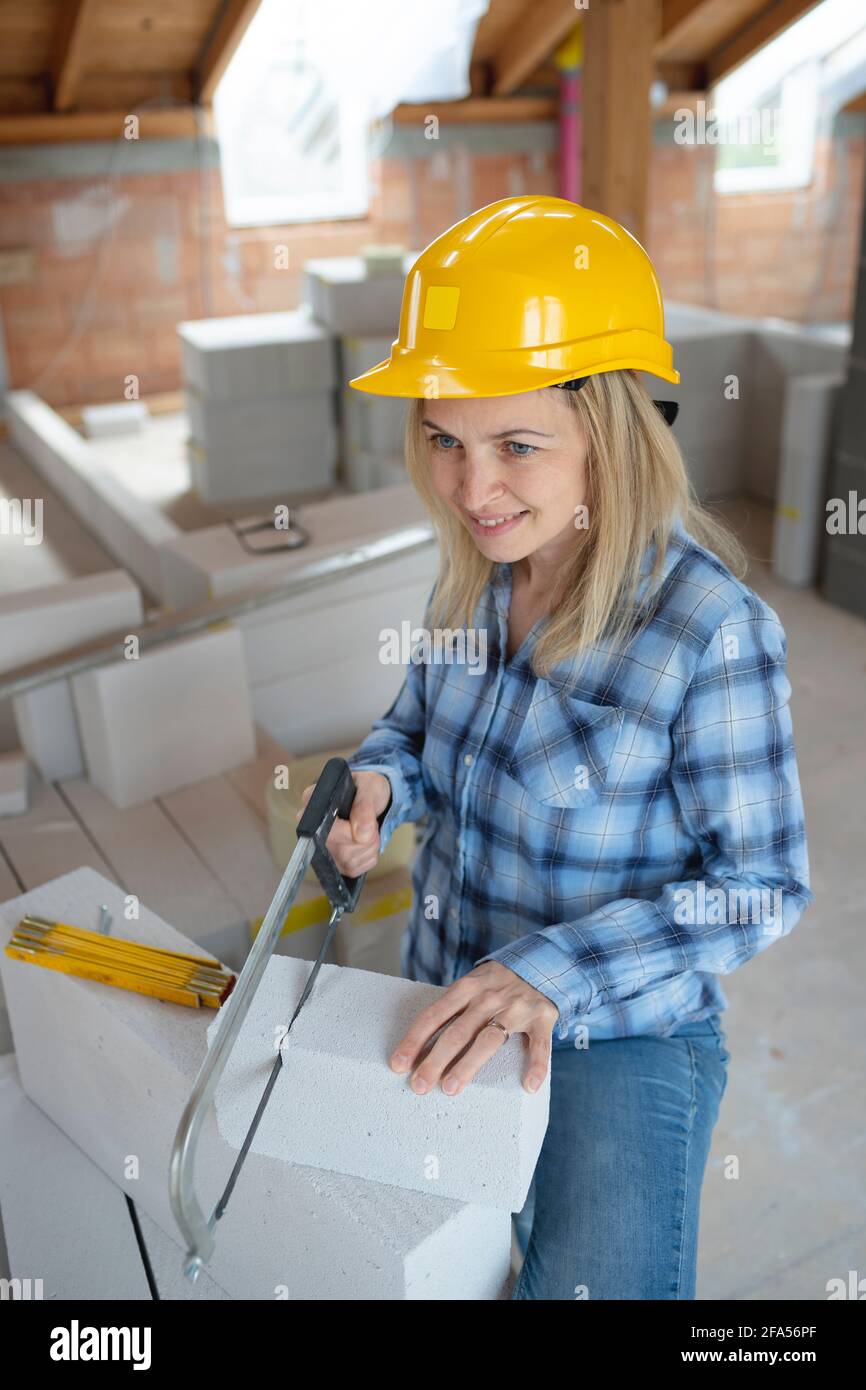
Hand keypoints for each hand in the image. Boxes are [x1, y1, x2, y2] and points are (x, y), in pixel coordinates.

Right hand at [297, 770, 390, 877]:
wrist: (372, 798)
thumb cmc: (366, 789)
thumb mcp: (369, 787)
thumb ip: (364, 806)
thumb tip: (361, 834)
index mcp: (313, 807)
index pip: (326, 831)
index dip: (349, 831)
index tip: (366, 822)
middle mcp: (312, 832)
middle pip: (343, 851)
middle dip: (366, 836)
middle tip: (368, 819)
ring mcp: (323, 851)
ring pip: (352, 861)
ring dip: (370, 845)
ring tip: (367, 827)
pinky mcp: (337, 865)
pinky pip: (359, 868)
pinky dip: (370, 856)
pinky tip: (365, 840)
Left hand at [390, 960, 557, 1095]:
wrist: (543, 961)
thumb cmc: (498, 981)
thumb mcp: (473, 982)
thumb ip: (453, 1006)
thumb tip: (419, 1041)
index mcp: (467, 987)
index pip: (434, 1015)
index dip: (414, 1040)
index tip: (398, 1064)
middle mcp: (489, 997)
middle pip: (457, 1032)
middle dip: (435, 1060)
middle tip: (419, 1085)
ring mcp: (516, 1008)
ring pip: (489, 1040)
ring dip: (468, 1065)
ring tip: (450, 1088)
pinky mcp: (541, 1018)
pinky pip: (540, 1045)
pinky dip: (536, 1065)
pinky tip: (528, 1086)